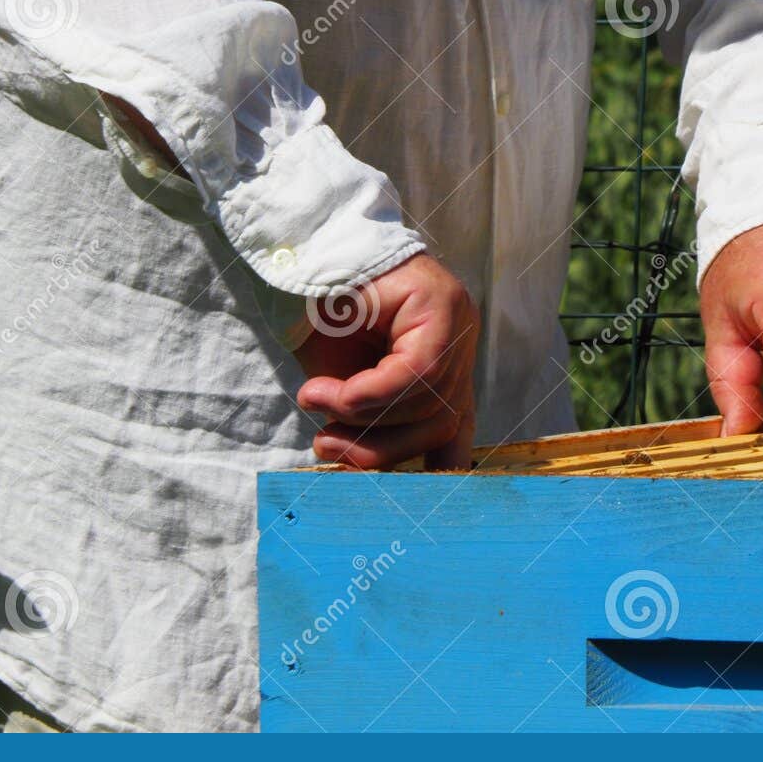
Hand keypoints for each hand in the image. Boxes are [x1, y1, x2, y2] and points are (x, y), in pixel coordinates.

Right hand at [294, 253, 479, 469]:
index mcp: (446, 370)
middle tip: (326, 446)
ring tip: (317, 401)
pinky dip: (367, 392)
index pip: (455, 431)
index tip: (400, 499)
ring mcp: (457, 320)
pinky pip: (416, 371)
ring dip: (361, 414)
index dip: (432, 468)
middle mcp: (461, 345)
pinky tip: (326, 391)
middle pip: (441, 421)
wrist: (300, 262)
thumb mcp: (349, 391)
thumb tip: (370, 474)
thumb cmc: (322, 327)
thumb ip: (371, 425)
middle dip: (380, 446)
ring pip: (428, 399)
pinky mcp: (441, 302)